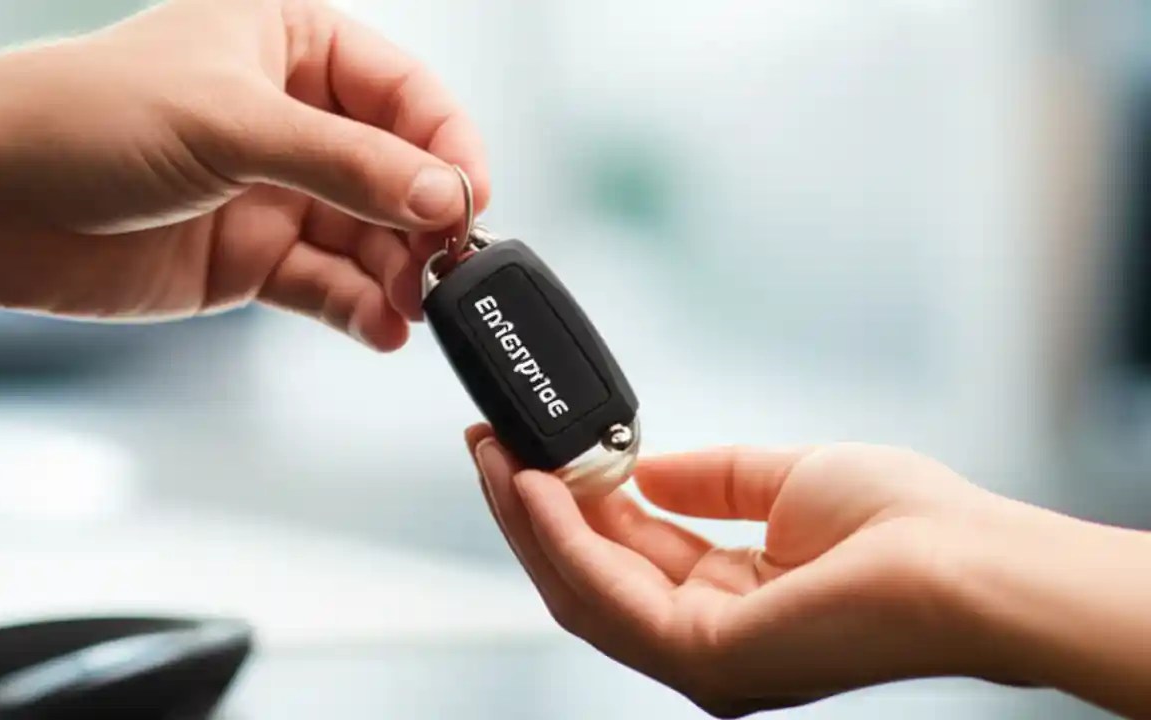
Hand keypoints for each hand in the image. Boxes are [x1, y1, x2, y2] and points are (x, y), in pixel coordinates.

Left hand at [0, 0, 487, 349]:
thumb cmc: (82, 118)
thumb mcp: (232, 124)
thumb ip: (348, 164)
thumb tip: (445, 195)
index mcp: (291, 44)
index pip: (404, 91)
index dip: (447, 144)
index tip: (472, 198)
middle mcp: (291, 117)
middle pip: (396, 171)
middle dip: (425, 221)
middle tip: (447, 266)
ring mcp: (274, 191)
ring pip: (368, 236)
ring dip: (397, 274)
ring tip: (411, 306)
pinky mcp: (251, 257)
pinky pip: (327, 284)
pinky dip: (358, 308)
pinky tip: (379, 327)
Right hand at [466, 425, 1037, 715]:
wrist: (966, 563)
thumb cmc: (905, 526)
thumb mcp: (785, 479)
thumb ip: (711, 479)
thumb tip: (644, 469)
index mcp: (729, 602)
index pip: (624, 555)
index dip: (569, 501)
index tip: (529, 446)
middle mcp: (705, 641)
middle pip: (587, 577)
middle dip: (530, 509)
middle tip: (488, 444)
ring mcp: (700, 659)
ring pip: (581, 589)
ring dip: (529, 520)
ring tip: (495, 454)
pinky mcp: (702, 657)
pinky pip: (607, 594)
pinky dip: (563, 538)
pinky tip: (537, 484)